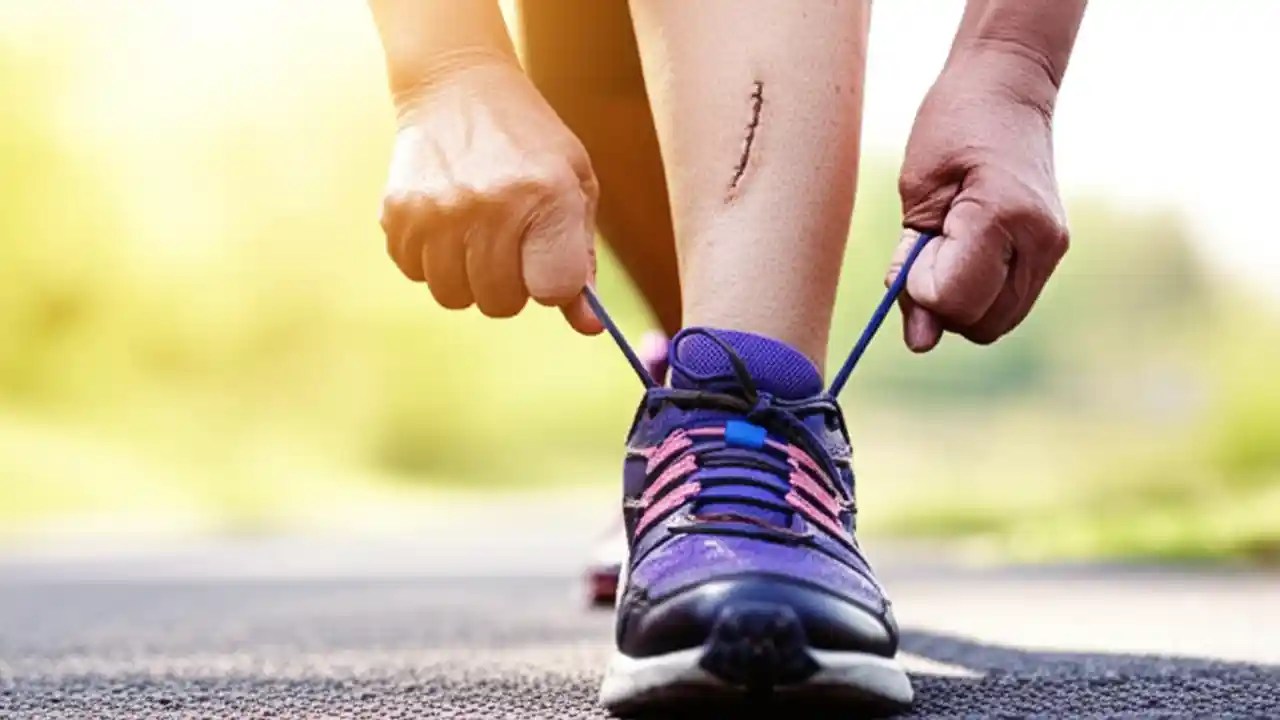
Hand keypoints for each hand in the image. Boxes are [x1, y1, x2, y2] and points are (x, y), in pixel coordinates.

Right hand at [380, 53, 601, 332]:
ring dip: (469, 276)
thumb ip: (583, 260)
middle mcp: (491, 206)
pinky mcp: (399, 213)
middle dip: (510, 283)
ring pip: (456, 296)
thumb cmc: (530, 144)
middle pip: (502, 303)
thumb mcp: (574, 186)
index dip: (553, 282)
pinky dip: (432, 260)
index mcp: (548, 196)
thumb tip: (589, 329)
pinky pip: (417, 274)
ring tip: (476, 232)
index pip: (553, 290)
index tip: (548, 257)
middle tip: (510, 241)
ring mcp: (439, 211)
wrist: (459, 87)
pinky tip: (445, 222)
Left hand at [888, 50, 1068, 351]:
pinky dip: (979, 292)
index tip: (918, 243)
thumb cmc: (953, 126)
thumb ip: (912, 266)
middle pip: (978, 325)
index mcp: (1003, 218)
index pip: (954, 301)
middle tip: (930, 246)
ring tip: (951, 245)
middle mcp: (1040, 242)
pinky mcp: (1052, 252)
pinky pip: (1008, 303)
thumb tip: (919, 344)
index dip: (921, 288)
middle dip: (942, 301)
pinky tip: (968, 251)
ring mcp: (1053, 250)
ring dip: (961, 301)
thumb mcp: (918, 190)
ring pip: (995, 324)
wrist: (1007, 87)